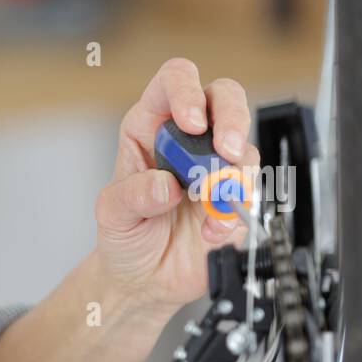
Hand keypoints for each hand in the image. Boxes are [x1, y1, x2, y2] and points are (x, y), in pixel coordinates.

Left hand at [94, 58, 257, 315]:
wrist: (144, 280)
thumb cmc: (125, 236)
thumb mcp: (111, 215)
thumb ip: (131, 196)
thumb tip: (165, 185)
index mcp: (150, 127)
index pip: (173, 81)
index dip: (186, 91)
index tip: (192, 121)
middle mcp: (188, 139)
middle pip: (224, 98)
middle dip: (232, 119)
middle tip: (224, 152)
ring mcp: (216, 166)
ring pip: (244, 145)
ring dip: (234, 175)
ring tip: (209, 204)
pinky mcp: (236, 196)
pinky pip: (251, 191)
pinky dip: (236, 211)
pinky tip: (212, 231)